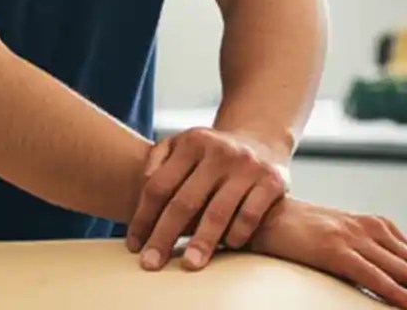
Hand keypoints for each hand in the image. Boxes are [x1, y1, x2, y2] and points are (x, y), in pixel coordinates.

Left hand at [126, 127, 289, 271]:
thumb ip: (159, 158)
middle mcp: (219, 152)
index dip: (143, 217)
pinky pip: (249, 215)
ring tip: (190, 265)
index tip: (134, 245)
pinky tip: (227, 247)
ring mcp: (247, 166)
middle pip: (184, 202)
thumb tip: (144, 180)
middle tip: (151, 263)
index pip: (159, 185)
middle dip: (165, 236)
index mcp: (192, 142)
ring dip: (202, 242)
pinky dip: (236, 234)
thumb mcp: (184, 144)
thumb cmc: (211, 155)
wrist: (261, 143)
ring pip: (218, 212)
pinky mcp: (272, 181)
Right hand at [251, 197, 406, 309]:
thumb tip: (399, 278)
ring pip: (402, 269)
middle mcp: (372, 229)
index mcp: (377, 226)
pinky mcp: (336, 250)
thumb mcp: (345, 237)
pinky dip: (393, 289)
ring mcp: (355, 239)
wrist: (269, 213)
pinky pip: (371, 274)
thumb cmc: (305, 229)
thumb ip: (372, 253)